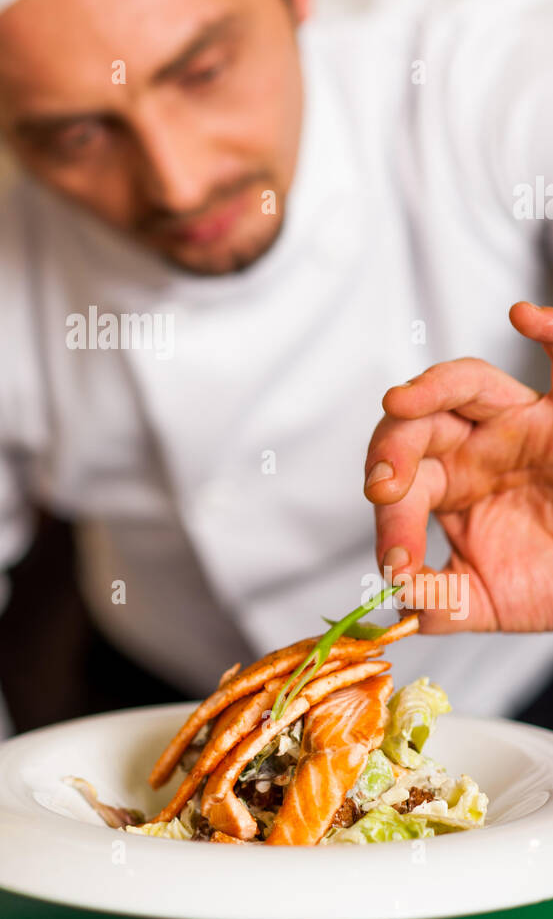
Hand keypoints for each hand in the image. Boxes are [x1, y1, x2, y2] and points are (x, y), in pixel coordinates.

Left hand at [363, 302, 552, 632]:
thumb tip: (399, 601)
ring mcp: (518, 421)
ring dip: (430, 387)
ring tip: (400, 402)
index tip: (397, 563)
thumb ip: (440, 601)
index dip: (392, 522)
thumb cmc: (549, 578)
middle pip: (418, 426)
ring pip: (466, 384)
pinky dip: (551, 330)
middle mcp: (475, 444)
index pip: (404, 487)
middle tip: (383, 488)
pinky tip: (524, 317)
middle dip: (391, 452)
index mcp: (449, 484)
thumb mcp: (487, 600)